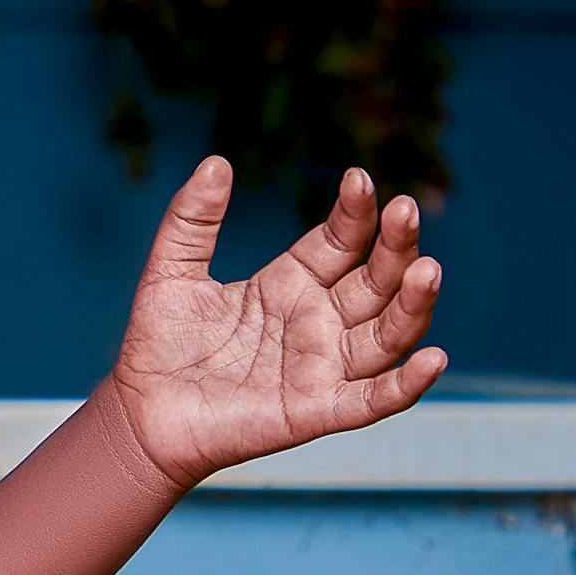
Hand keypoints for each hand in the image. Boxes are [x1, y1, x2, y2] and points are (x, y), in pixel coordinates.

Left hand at [106, 159, 446, 494]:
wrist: (141, 412)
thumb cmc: (159, 344)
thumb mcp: (171, 271)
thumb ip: (193, 220)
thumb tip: (215, 161)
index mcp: (292, 283)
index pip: (342, 241)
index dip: (355, 212)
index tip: (358, 178)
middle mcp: (319, 322)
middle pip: (377, 281)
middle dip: (397, 246)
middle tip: (405, 209)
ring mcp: (324, 367)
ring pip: (388, 334)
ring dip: (413, 304)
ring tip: (428, 269)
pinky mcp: (318, 411)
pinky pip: (373, 400)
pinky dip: (406, 385)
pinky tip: (433, 359)